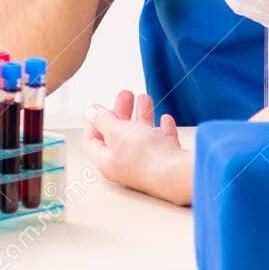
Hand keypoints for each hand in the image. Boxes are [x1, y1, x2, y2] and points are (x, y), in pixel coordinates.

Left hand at [84, 89, 192, 206]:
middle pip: (118, 136)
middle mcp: (126, 165)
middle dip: (121, 113)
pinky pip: (163, 142)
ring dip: (142, 116)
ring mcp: (148, 164)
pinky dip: (163, 129)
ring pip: (142, 136)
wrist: (177, 173)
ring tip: (145, 99)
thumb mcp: (117, 132)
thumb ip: (103, 120)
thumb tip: (91, 112)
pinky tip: (165, 120)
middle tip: (126, 96)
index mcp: (108, 161)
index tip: (99, 109)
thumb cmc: (146, 158)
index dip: (93, 123)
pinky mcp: (167, 161)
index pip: (92, 142)